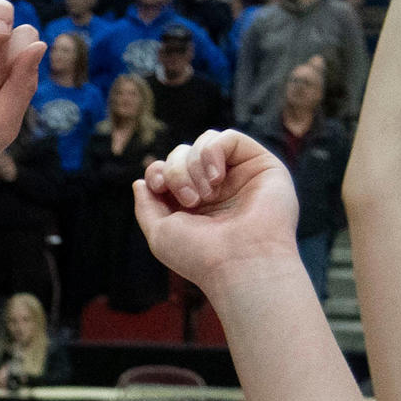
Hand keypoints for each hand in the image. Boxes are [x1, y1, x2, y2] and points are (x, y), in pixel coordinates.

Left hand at [130, 129, 305, 287]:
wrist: (239, 263)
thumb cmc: (201, 256)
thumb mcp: (160, 234)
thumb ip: (146, 207)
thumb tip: (139, 182)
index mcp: (194, 203)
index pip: (168, 170)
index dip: (157, 171)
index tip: (158, 187)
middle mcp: (218, 187)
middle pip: (183, 153)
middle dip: (175, 172)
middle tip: (189, 201)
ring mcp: (239, 175)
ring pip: (204, 143)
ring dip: (193, 166)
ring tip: (205, 196)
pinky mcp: (261, 164)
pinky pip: (229, 137)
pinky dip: (213, 153)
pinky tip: (217, 179)